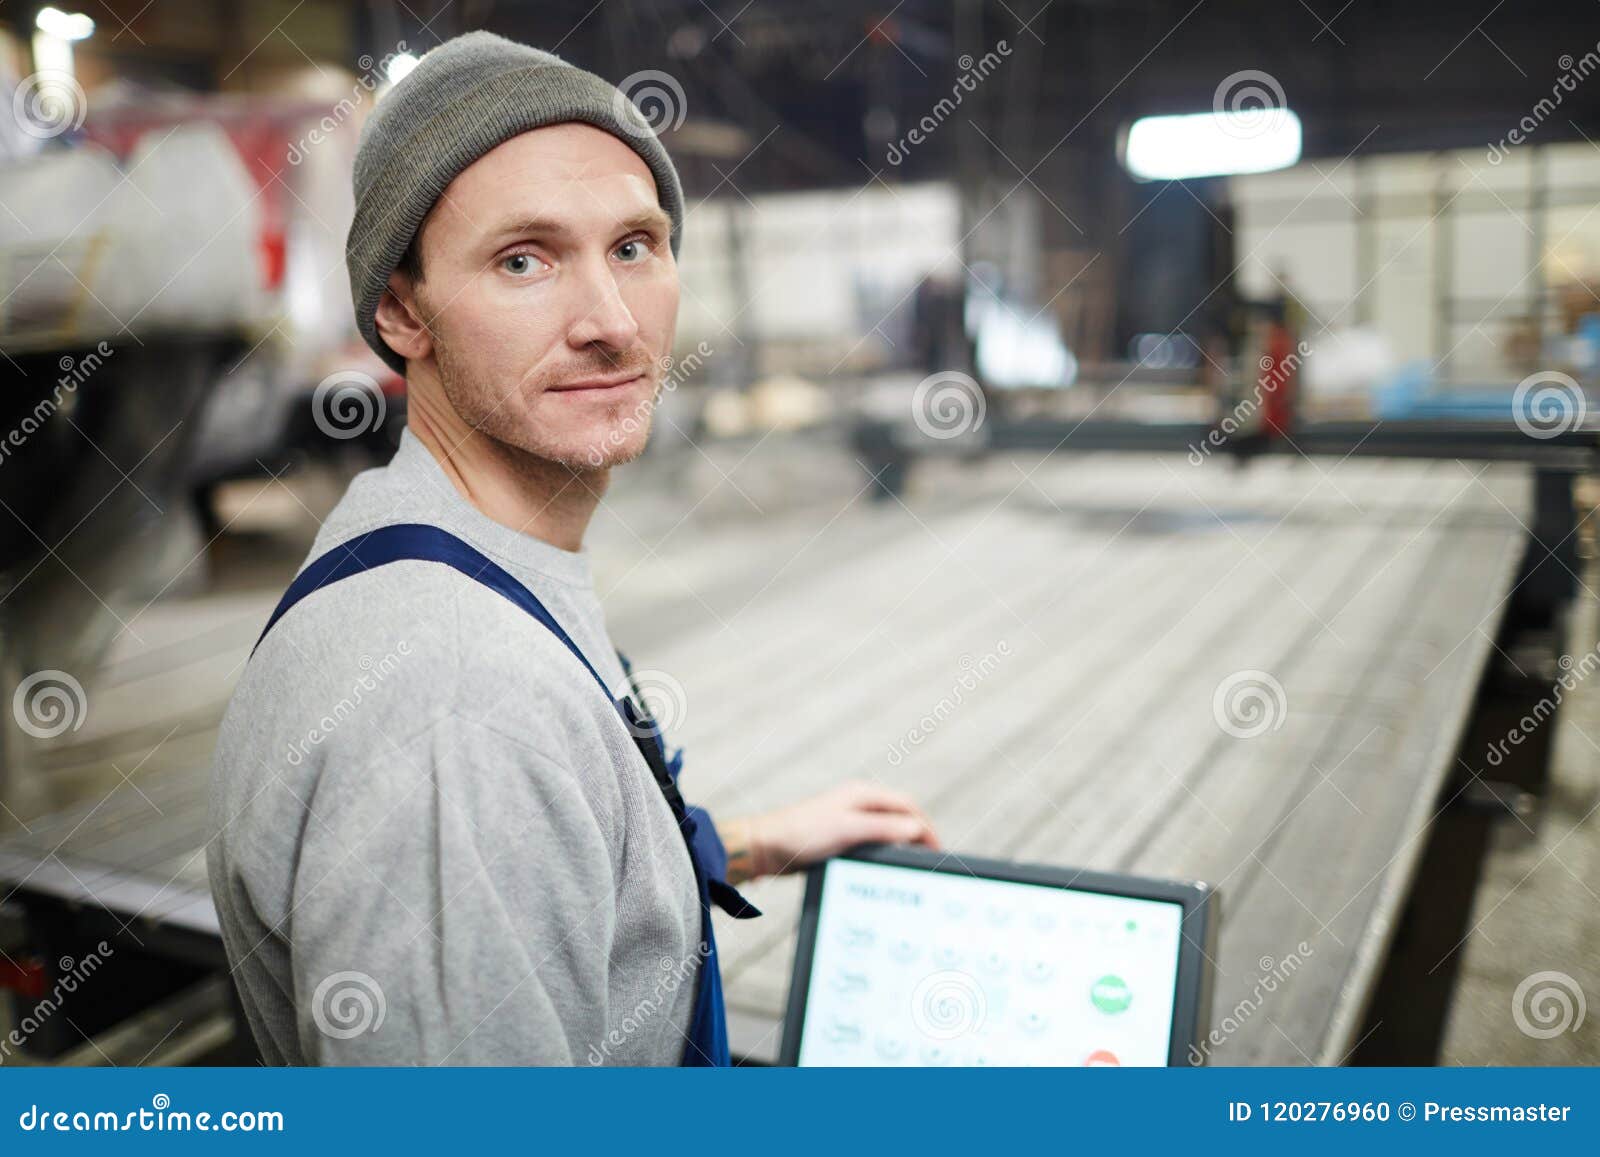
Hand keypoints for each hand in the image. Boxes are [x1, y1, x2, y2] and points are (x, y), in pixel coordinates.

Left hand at [720, 781, 940, 883]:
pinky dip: (883, 852)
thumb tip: (916, 828)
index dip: (924, 826)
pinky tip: (884, 867)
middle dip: (916, 834)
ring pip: (886, 830)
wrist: (766, 848)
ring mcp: (848, 819)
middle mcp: (857, 803)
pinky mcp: (839, 836)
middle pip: (900, 815)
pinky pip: (871, 842)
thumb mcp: (847, 830)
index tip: (935, 849)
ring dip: (900, 843)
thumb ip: (883, 828)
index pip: (907, 805)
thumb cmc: (802, 834)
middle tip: (927, 858)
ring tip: (911, 864)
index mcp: (862, 794)